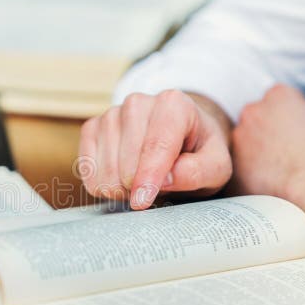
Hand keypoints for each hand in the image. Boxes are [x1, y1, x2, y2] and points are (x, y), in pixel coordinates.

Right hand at [78, 90, 232, 209]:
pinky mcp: (92, 128)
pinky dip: (103, 184)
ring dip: (122, 188)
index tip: (141, 201)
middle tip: (159, 187)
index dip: (148, 178)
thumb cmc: (199, 153)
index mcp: (173, 104)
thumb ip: (198, 172)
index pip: (156, 145)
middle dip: (140, 187)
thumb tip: (166, 179)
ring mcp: (111, 114)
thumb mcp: (216, 166)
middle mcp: (138, 103)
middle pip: (127, 164)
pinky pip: (87, 170)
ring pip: (105, 170)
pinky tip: (121, 178)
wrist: (180, 136)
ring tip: (143, 181)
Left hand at [231, 84, 304, 198]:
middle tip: (285, 154)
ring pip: (244, 145)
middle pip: (257, 120)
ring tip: (277, 174)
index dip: (291, 117)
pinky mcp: (231, 165)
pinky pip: (238, 171)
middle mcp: (252, 111)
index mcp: (279, 95)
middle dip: (268, 134)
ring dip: (255, 156)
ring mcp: (238, 138)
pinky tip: (266, 188)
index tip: (298, 133)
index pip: (280, 99)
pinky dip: (248, 178)